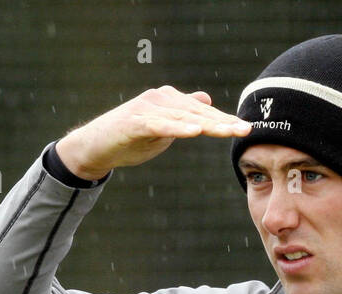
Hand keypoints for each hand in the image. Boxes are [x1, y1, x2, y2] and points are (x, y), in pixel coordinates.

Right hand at [55, 86, 250, 180]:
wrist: (96, 146)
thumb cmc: (130, 137)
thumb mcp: (163, 126)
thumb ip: (184, 114)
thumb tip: (206, 101)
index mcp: (169, 100)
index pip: (202, 112)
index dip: (224, 120)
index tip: (246, 128)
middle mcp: (160, 99)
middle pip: (197, 113)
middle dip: (223, 122)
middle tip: (246, 129)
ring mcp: (147, 109)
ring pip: (183, 118)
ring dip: (208, 125)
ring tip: (229, 131)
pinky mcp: (134, 122)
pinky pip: (160, 125)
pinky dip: (178, 128)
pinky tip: (195, 131)